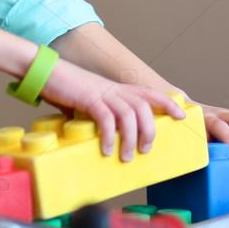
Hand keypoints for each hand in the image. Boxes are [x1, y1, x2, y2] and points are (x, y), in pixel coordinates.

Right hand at [39, 58, 186, 161]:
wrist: (47, 71)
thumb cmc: (68, 88)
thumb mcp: (92, 98)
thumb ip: (103, 111)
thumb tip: (109, 135)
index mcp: (118, 89)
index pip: (150, 93)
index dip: (168, 103)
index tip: (181, 116)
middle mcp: (114, 89)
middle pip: (144, 106)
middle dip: (150, 129)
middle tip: (145, 150)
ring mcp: (102, 93)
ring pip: (128, 114)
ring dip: (130, 138)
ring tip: (126, 156)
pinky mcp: (88, 98)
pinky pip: (105, 118)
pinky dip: (110, 135)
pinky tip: (107, 149)